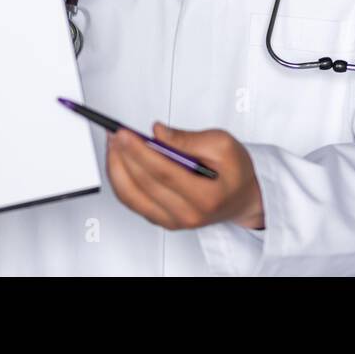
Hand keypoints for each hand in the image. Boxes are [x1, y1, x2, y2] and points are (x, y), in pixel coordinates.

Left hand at [106, 123, 264, 231]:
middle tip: (114, 134)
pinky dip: (120, 180)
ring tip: (113, 145)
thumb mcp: (223, 145)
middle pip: (142, 185)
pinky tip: (119, 161)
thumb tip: (158, 132)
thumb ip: (188, 139)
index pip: (163, 173)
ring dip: (116, 168)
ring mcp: (171, 221)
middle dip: (123, 156)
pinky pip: (131, 201)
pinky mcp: (161, 219)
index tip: (124, 134)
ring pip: (130, 196)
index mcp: (205, 197)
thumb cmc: (235, 173)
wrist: (241, 199)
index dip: (139, 151)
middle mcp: (186, 215)